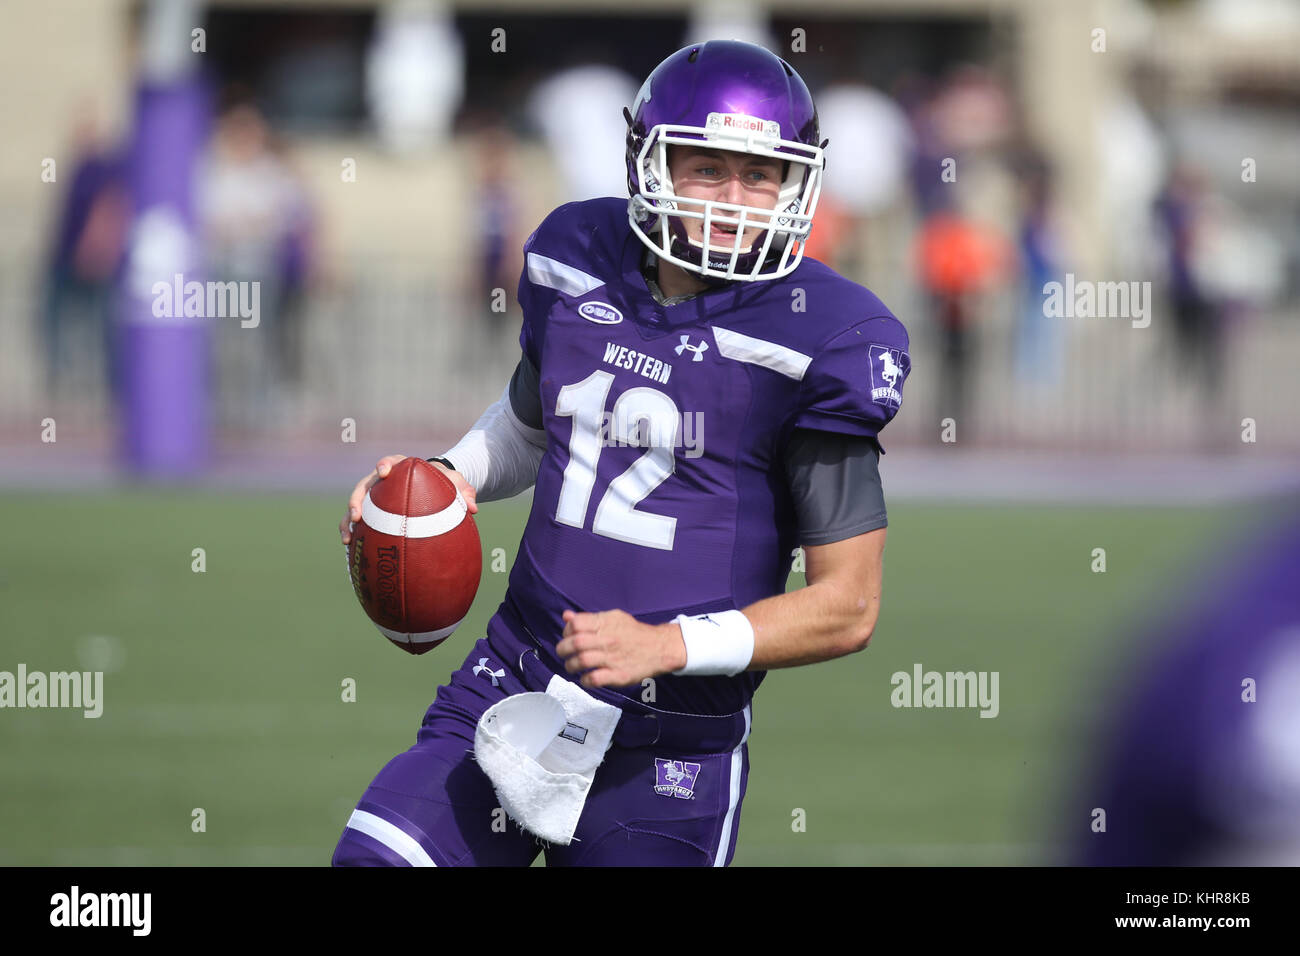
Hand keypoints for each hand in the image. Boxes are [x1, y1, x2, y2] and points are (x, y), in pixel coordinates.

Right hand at [339, 455, 478, 545]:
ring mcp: (373, 497)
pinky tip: (351, 550)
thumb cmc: (443, 482)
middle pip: (363, 486)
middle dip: (357, 499)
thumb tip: (473, 508)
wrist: (433, 488)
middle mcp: (381, 481)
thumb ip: (464, 491)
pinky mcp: (371, 513)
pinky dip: (353, 534)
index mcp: (400, 467)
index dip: (384, 465)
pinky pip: (359, 523)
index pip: (390, 462)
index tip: (383, 472)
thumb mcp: (455, 483)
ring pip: (355, 506)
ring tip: (347, 538)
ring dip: (348, 520)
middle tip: (357, 514)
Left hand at [556, 609, 687, 688]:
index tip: (568, 637)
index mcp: (606, 623)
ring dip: (570, 666)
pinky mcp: (619, 675)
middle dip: (563, 650)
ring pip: (582, 661)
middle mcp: (609, 639)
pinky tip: (586, 678)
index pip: (576, 624)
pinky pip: (594, 679)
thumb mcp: (613, 618)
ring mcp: (613, 658)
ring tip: (572, 667)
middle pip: (576, 643)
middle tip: (564, 654)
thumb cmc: (633, 633)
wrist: (660, 648)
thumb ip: (589, 618)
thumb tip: (566, 616)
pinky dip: (584, 680)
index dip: (566, 631)